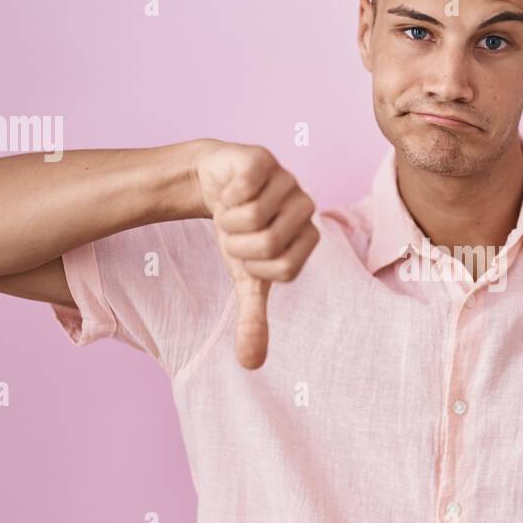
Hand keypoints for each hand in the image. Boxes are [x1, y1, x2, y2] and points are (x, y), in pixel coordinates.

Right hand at [194, 141, 319, 368]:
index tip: (246, 254)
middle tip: (234, 230)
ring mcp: (287, 179)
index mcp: (308, 237)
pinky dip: (228, 194)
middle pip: (269, 242)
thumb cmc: (238, 231)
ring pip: (254, 216)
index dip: (253, 266)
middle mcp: (305, 206)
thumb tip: (251, 363)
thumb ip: (253, 317)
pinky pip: (247, 185)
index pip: (284, 269)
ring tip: (231, 210)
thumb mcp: (244, 278)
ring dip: (228, 219)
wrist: (214, 185)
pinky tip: (231, 189)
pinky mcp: (264, 159)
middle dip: (238, 243)